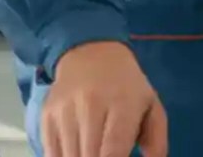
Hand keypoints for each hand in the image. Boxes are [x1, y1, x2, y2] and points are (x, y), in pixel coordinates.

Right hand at [40, 41, 167, 156]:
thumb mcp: (151, 107)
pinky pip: (50, 152)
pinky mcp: (46, 114)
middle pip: (89, 156)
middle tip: (106, 156)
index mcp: (122, 103)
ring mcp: (65, 109)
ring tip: (93, 152)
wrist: (92, 55)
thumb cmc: (127, 87)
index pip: (113, 149)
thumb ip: (156, 142)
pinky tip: (76, 153)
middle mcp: (90, 104)